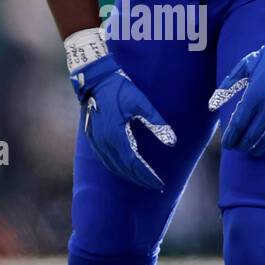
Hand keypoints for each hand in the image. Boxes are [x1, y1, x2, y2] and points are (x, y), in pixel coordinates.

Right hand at [71, 53, 175, 189]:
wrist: (95, 79)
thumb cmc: (119, 89)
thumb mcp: (141, 103)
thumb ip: (156, 122)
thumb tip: (173, 141)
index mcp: (116, 136)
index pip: (134, 163)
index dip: (146, 175)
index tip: (159, 183)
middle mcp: (104, 142)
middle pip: (123, 169)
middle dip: (139, 179)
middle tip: (154, 185)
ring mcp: (96, 141)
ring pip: (113, 166)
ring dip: (127, 175)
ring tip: (141, 180)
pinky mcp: (92, 138)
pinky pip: (105, 159)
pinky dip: (116, 167)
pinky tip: (124, 168)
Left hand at [210, 23, 264, 157]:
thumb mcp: (245, 66)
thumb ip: (228, 85)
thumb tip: (212, 104)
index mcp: (254, 94)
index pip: (238, 124)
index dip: (231, 138)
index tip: (227, 145)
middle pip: (252, 136)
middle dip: (242, 145)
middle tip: (239, 148)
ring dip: (259, 150)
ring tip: (253, 151)